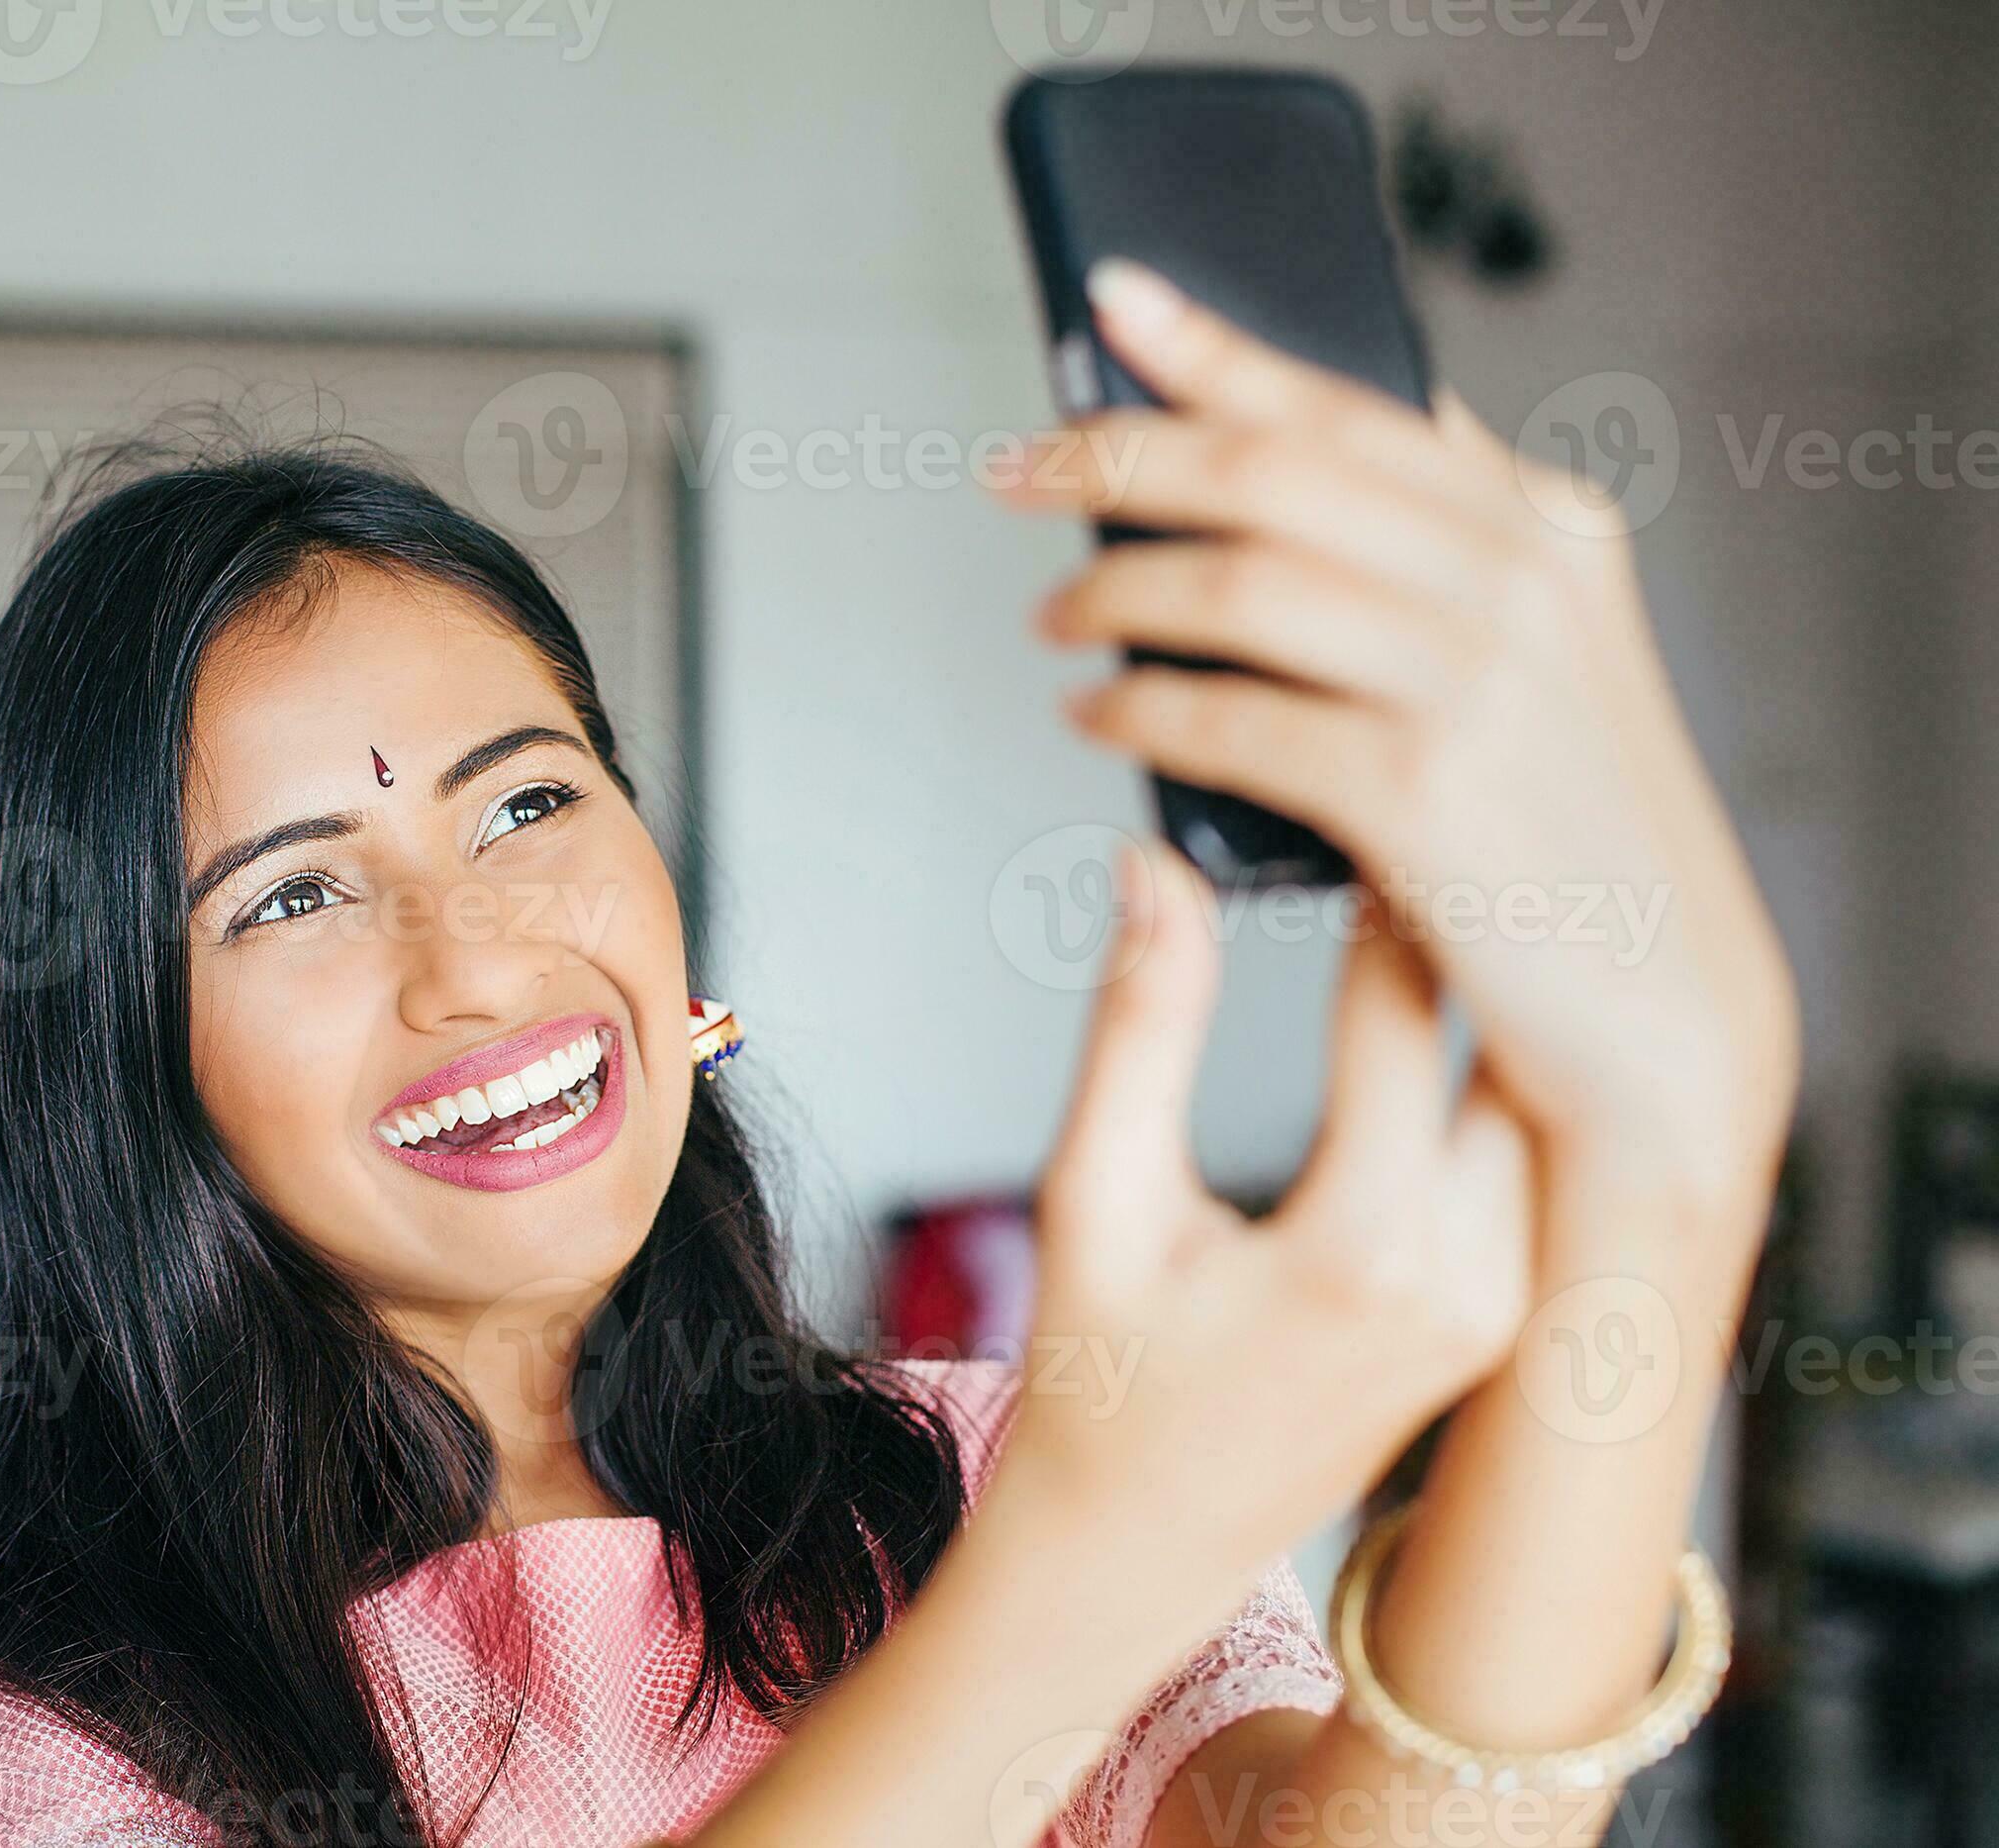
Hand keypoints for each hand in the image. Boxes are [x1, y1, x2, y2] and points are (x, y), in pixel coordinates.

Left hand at [1002, 258, 1799, 1277]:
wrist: (1661, 1013)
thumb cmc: (1568, 842)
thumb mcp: (1542, 667)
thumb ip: (1440, 563)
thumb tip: (1275, 471)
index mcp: (1549, 530)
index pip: (1350, 403)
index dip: (1215, 347)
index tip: (1112, 301)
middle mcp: (1522, 582)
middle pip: (1272, 472)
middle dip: (1122, 455)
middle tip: (1017, 470)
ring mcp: (1479, 681)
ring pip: (1242, 583)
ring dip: (1117, 591)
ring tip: (1056, 616)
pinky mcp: (1424, 791)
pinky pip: (1233, 718)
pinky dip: (1141, 708)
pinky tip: (1095, 714)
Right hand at [1002, 837, 1532, 1576]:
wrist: (1138, 1548)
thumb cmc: (1096, 1384)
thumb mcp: (1093, 1196)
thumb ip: (1141, 1027)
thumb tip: (1156, 871)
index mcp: (1368, 1252)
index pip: (1400, 1009)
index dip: (1376, 881)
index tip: (1358, 785)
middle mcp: (1470, 1281)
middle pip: (1496, 1039)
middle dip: (1455, 924)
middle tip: (1413, 804)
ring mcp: (1500, 1304)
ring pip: (1525, 1092)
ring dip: (1481, 995)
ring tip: (1429, 880)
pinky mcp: (1500, 1309)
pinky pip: (1517, 1150)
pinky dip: (1478, 1065)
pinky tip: (1437, 989)